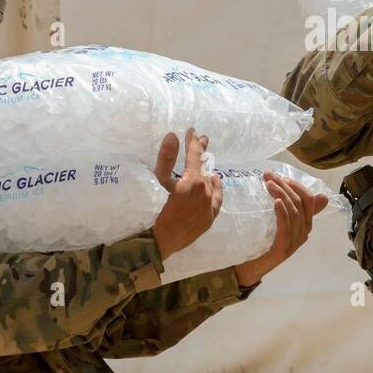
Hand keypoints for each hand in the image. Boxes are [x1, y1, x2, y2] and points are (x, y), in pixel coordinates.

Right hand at [151, 129, 222, 260]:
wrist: (161, 241)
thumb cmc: (155, 211)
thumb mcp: (158, 182)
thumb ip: (166, 158)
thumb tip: (173, 136)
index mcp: (193, 181)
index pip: (195, 156)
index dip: (193, 142)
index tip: (192, 131)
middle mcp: (205, 191)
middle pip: (205, 167)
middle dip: (202, 152)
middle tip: (203, 139)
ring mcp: (209, 205)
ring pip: (211, 182)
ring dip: (207, 170)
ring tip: (206, 162)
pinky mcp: (210, 217)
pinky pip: (217, 198)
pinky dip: (216, 188)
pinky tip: (215, 182)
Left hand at [233, 172, 328, 286]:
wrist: (248, 268)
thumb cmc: (262, 242)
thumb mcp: (277, 221)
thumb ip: (289, 207)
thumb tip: (307, 191)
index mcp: (305, 225)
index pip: (309, 199)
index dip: (295, 184)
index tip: (277, 175)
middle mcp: (304, 233)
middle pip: (300, 202)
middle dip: (285, 186)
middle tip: (268, 176)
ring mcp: (295, 242)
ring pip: (293, 211)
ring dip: (281, 194)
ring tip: (268, 185)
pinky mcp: (284, 248)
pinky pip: (286, 226)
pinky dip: (282, 212)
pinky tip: (275, 202)